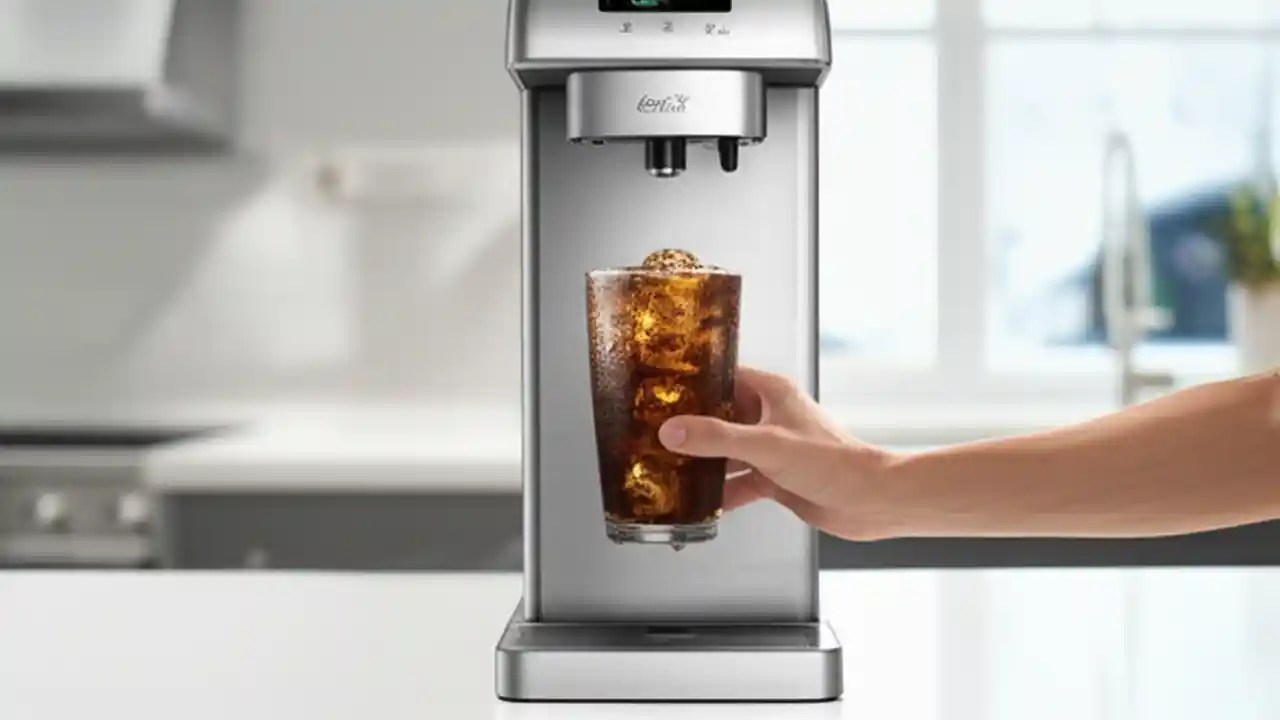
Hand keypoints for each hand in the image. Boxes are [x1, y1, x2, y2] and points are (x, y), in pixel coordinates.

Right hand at [658, 367, 898, 540]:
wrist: (870, 501)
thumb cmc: (834, 462)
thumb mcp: (766, 444)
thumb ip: (717, 438)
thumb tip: (673, 431)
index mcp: (772, 393)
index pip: (725, 377)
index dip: (695, 382)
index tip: (662, 388)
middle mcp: (771, 417)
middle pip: (721, 416)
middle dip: (692, 427)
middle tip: (655, 432)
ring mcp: (773, 449)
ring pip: (728, 452)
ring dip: (704, 462)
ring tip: (668, 467)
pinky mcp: (776, 478)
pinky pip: (739, 482)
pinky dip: (722, 492)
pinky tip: (701, 502)